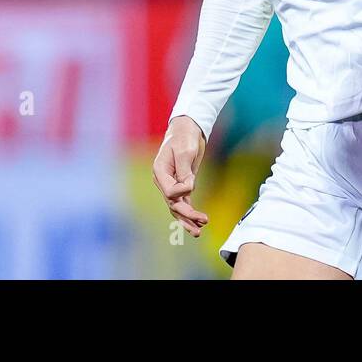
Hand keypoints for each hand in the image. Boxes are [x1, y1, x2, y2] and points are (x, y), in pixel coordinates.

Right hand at [152, 115, 209, 236]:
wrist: (187, 129)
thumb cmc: (185, 137)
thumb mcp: (185, 151)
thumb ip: (185, 171)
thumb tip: (189, 188)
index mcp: (160, 172)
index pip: (169, 191)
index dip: (181, 191)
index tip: (192, 182)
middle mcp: (163, 181)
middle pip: (173, 203)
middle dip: (187, 214)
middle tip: (202, 221)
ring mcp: (171, 184)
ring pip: (177, 207)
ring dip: (188, 220)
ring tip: (198, 232)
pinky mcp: (181, 185)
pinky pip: (184, 203)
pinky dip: (190, 213)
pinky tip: (198, 224)